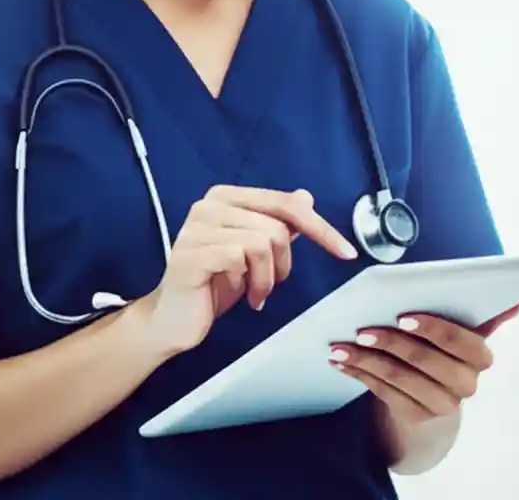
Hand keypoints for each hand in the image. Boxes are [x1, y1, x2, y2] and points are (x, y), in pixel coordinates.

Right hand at [142, 185, 358, 356]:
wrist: (173, 320)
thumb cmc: (213, 285)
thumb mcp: (254, 253)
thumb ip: (278, 223)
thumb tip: (306, 197)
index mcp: (226, 198)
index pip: (286, 203)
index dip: (320, 228)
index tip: (345, 252)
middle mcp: (208, 206)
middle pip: (278, 226)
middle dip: (283, 264)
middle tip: (269, 283)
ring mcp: (196, 228)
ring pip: (262, 242)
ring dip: (266, 277)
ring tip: (253, 291)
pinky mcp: (189, 254)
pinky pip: (238, 258)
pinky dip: (247, 283)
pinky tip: (238, 294)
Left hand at [328, 303, 518, 424]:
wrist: (436, 396)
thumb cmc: (447, 350)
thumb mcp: (467, 331)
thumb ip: (489, 314)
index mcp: (480, 357)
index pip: (460, 342)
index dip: (432, 330)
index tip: (403, 317)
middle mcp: (465, 384)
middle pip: (424, 361)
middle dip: (390, 343)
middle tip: (362, 328)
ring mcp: (440, 405)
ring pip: (398, 377)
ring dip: (365, 359)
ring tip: (340, 346)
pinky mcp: (415, 417)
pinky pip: (382, 393)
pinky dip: (360, 373)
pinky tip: (342, 361)